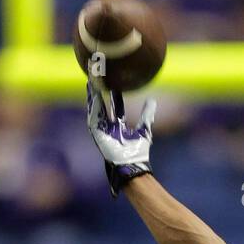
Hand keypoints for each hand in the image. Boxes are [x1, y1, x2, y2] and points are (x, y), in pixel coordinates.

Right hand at [86, 77, 155, 197]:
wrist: (132, 166)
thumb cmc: (138, 153)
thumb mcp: (144, 130)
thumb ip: (147, 115)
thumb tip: (152, 101)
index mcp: (119, 127)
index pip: (115, 106)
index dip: (114, 94)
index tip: (114, 82)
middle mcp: (109, 127)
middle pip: (103, 105)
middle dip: (99, 92)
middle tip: (97, 78)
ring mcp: (102, 131)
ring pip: (95, 110)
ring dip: (92, 97)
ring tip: (91, 83)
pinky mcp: (97, 135)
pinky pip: (93, 119)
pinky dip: (93, 108)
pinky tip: (93, 98)